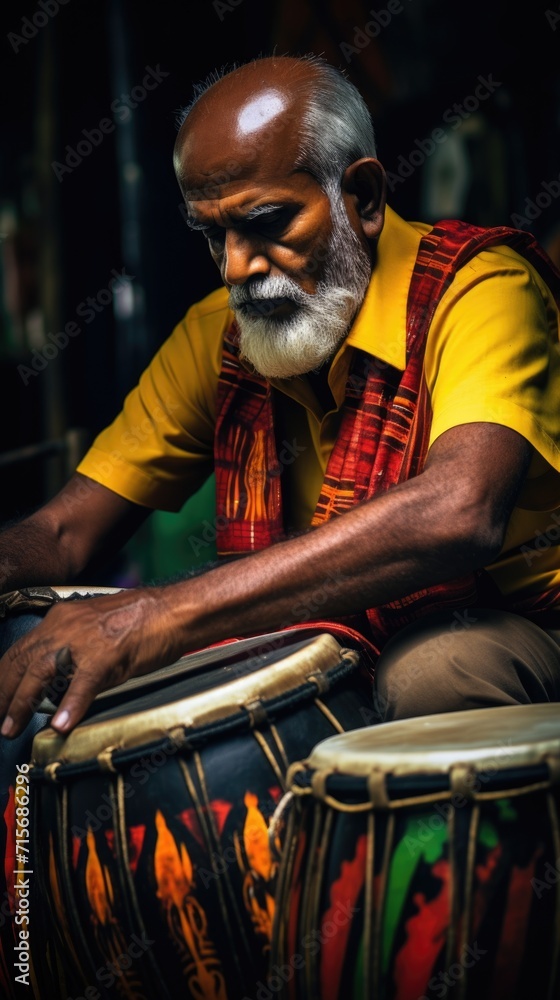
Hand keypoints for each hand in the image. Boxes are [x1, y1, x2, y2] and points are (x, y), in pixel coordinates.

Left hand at [0, 587, 177, 738]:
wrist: (173, 610)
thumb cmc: (143, 620)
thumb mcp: (95, 629)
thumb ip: (72, 648)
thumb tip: (58, 678)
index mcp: (62, 619)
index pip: (20, 650)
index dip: (4, 677)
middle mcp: (65, 626)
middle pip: (20, 662)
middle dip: (4, 694)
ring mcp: (84, 640)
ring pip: (40, 673)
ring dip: (22, 703)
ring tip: (11, 727)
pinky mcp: (107, 655)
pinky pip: (82, 684)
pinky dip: (69, 706)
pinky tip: (61, 724)